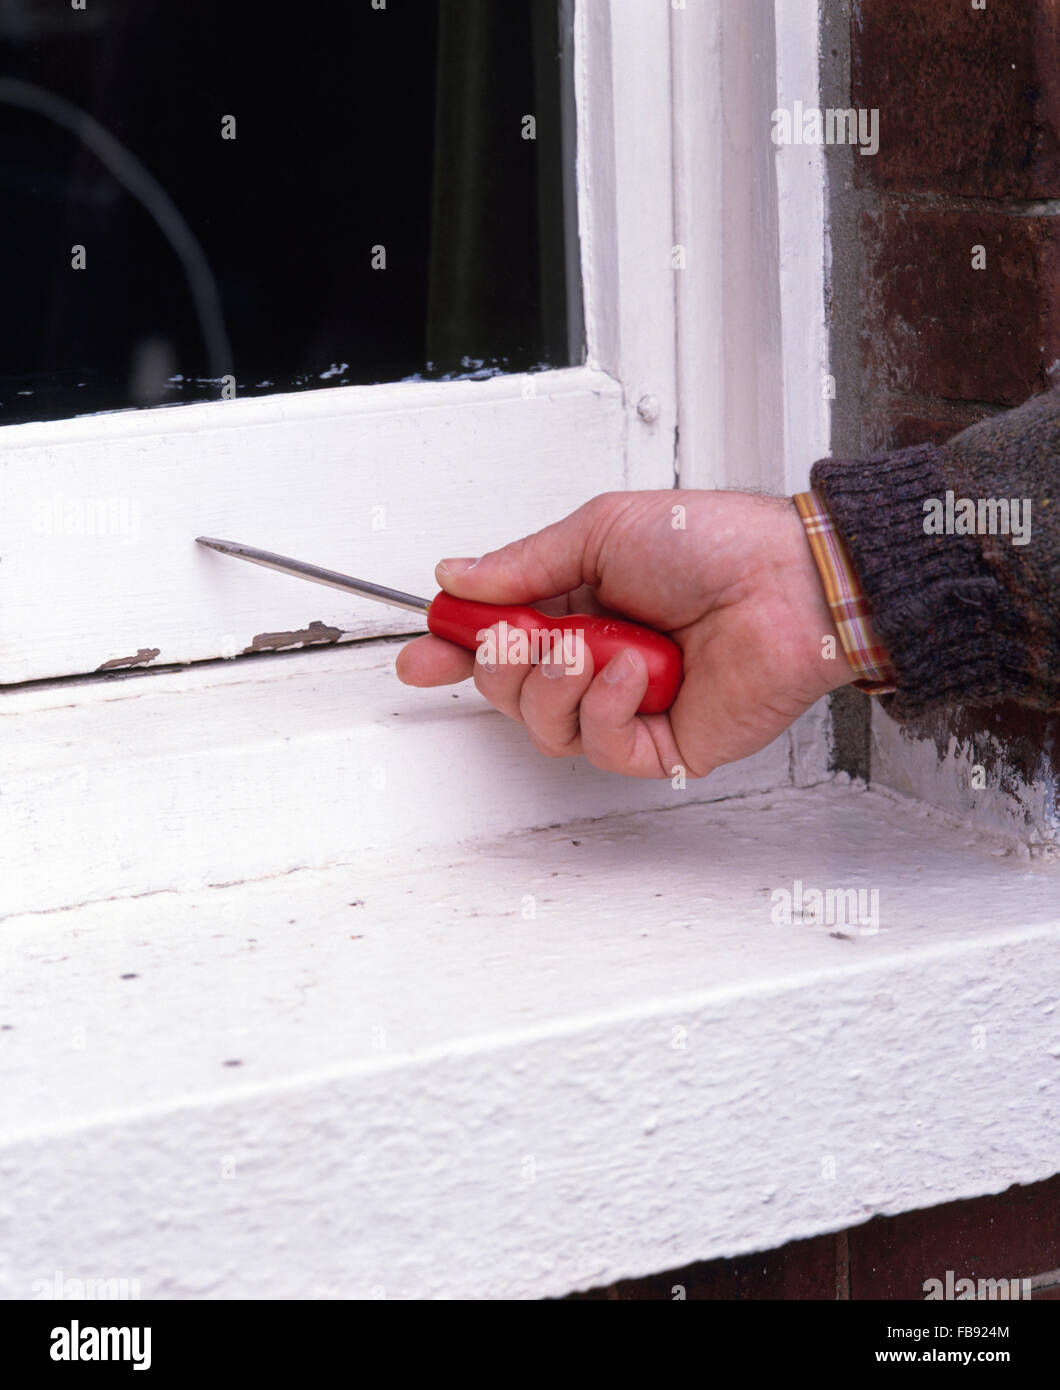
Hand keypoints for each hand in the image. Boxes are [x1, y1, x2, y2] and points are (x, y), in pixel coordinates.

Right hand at [396, 490, 856, 777]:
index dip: (455, 653)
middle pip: (511, 692)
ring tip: (582, 648)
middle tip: (512, 639)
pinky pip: (601, 747)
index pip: (501, 642)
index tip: (423, 656)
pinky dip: (604, 707)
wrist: (788, 580)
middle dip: (499, 668)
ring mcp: (629, 704)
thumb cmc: (714, 543)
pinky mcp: (662, 743)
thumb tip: (458, 575)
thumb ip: (523, 564)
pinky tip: (630, 672)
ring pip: (547, 727)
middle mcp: (598, 659)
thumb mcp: (600, 531)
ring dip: (551, 687)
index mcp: (579, 605)